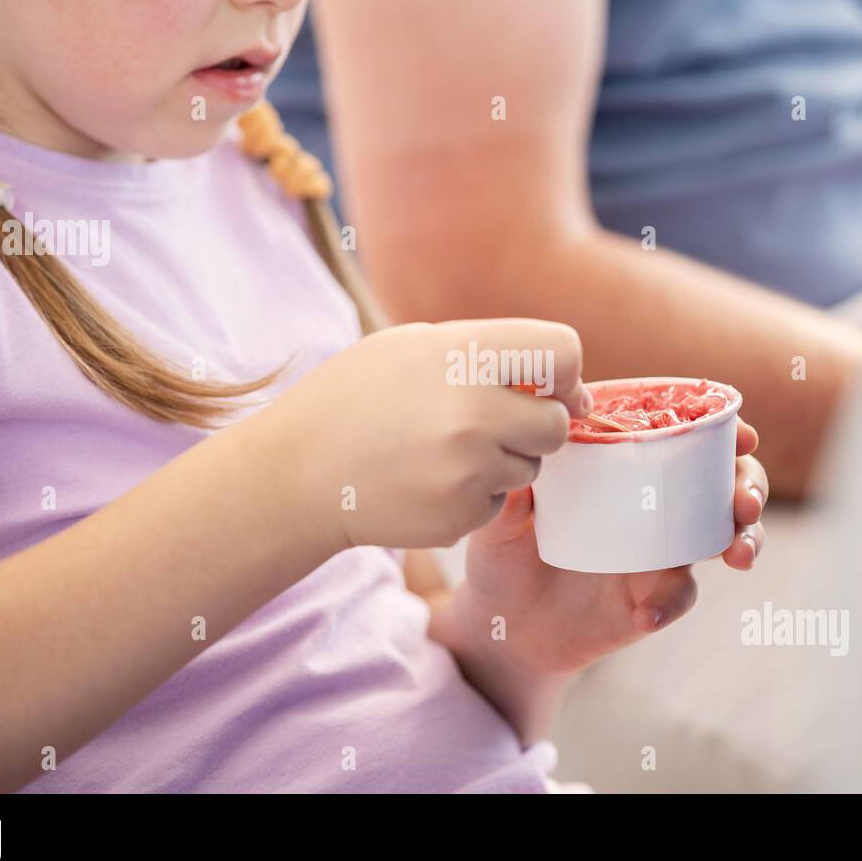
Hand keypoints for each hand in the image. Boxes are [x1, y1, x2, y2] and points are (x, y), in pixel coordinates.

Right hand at [278, 318, 589, 549]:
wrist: (297, 472)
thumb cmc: (355, 399)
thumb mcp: (413, 346)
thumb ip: (487, 352)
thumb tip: (563, 382)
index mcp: (464, 354)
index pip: (562, 353)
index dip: (564, 374)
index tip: (551, 389)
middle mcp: (474, 411)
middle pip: (557, 422)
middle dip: (537, 426)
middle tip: (496, 426)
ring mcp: (469, 467)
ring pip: (530, 466)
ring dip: (505, 461)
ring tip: (445, 451)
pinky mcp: (461, 514)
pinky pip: (497, 502)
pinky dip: (475, 495)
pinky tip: (428, 481)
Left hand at [446, 419, 764, 675]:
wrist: (504, 630)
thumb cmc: (503, 556)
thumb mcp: (499, 522)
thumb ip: (515, 494)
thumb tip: (528, 458)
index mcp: (622, 464)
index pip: (679, 432)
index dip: (719, 427)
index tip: (741, 433)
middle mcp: (651, 502)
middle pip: (721, 480)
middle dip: (749, 483)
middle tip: (744, 501)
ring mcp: (659, 550)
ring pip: (722, 533)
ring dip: (745, 538)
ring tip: (738, 553)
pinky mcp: (655, 596)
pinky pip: (680, 595)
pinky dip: (671, 601)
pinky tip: (648, 613)